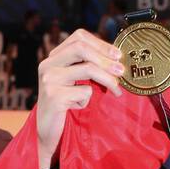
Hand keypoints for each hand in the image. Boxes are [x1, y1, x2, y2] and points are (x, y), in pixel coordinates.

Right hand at [35, 29, 123, 168]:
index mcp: (54, 57)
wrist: (49, 131)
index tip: (118, 55)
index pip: (78, 37)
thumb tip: (117, 58)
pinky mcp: (53, 96)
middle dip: (106, 58)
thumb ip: (88, 66)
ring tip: (116, 91)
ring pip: (87, 68)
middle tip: (122, 71)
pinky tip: (79, 106)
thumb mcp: (75, 80)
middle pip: (82, 48)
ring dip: (107, 80)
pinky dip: (88, 99)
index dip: (101, 43)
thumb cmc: (66, 104)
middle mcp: (48, 64)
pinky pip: (83, 92)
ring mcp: (49, 80)